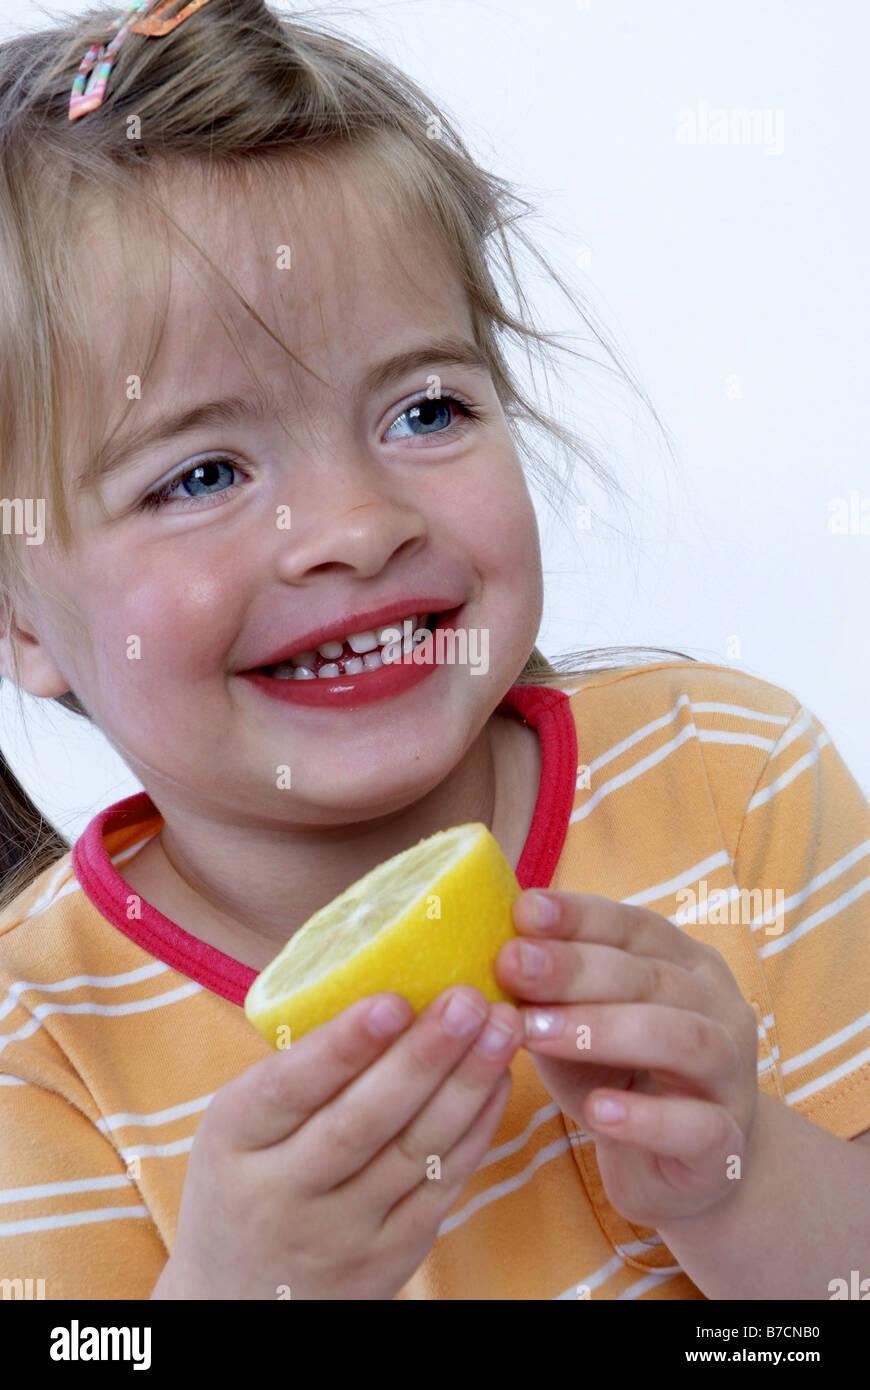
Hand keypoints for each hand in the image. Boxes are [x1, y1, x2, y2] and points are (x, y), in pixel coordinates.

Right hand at [157, 986, 520, 1298]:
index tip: (393, 999)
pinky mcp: (388, 1258)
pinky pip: (441, 1188)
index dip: (344, 1046)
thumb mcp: (238, 1125)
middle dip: (424, 1057)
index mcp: (233, 1139)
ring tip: (502, 1027)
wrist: (238, 1300)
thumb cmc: (246, 1177)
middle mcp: (281, 1193)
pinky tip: (498, 1081)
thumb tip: (384, 974)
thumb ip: (298, 1070)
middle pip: (362, 1122)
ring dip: (466, 1086)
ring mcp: (339, 1233)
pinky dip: (475, 1131)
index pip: (290, 1089)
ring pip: (414, 1154)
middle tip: (469, 999)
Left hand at [494, 889, 759, 1228]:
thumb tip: (487, 947)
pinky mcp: (728, 1140)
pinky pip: (698, 1125)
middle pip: (650, 976)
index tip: (522, 910)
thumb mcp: (574, 1023)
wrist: (680, 1167)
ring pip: (682, 1039)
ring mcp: (732, 1072)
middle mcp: (717, 1005)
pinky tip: (597, 1109)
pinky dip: (646, 1117)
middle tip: (512, 966)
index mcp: (681, 961)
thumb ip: (544, 990)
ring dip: (604, 1030)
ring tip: (535, 1032)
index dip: (579, 916)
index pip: (632, 925)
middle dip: (576, 968)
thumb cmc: (618, 1076)